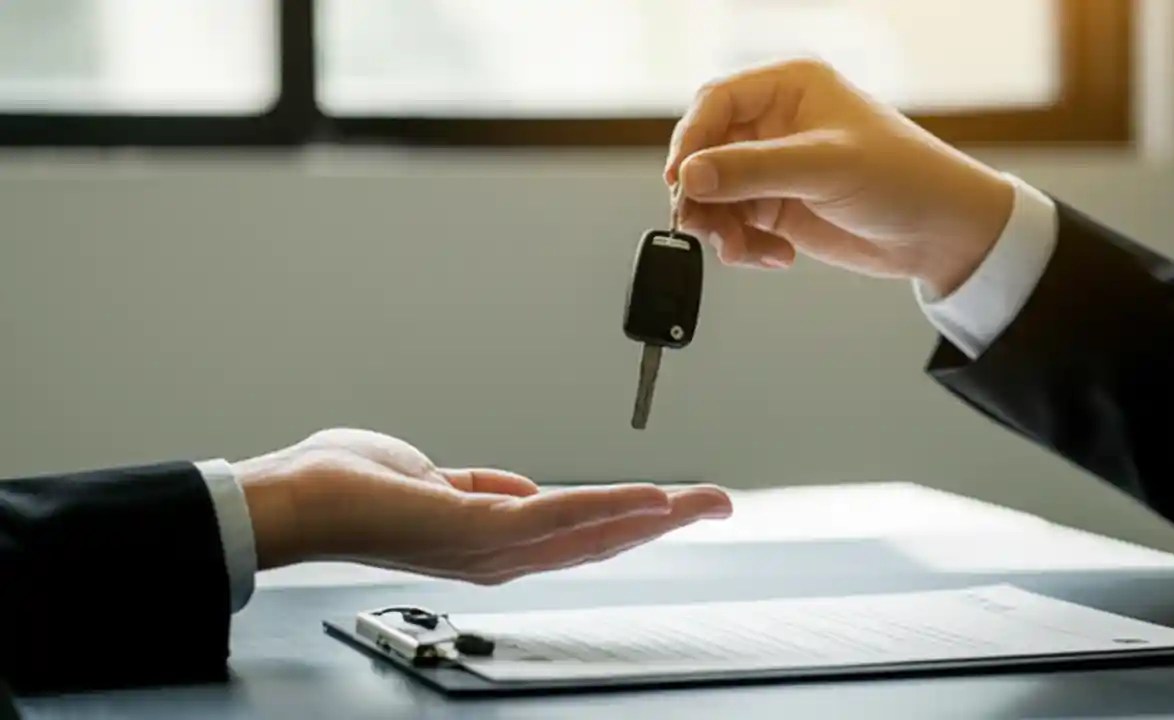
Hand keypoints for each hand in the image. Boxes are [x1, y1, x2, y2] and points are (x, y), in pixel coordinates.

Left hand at [233, 428, 731, 584]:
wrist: (295, 500)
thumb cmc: (349, 488)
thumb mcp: (435, 478)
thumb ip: (486, 486)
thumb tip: (528, 488)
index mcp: (494, 541)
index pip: (578, 533)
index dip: (631, 519)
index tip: (676, 503)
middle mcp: (500, 555)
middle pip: (600, 539)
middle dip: (663, 521)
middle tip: (718, 504)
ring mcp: (492, 548)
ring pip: (591, 533)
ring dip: (652, 516)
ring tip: (701, 501)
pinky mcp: (479, 530)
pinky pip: (559, 517)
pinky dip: (609, 509)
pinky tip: (646, 500)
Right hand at [666, 58, 1014, 295]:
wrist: (942, 233)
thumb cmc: (904, 177)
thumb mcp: (824, 166)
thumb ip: (752, 171)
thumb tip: (690, 177)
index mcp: (788, 88)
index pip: (715, 102)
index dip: (691, 140)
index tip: (681, 180)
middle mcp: (775, 124)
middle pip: (706, 152)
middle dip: (702, 193)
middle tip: (701, 224)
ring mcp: (774, 169)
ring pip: (715, 195)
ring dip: (720, 227)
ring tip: (743, 250)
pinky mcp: (778, 208)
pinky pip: (735, 225)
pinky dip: (743, 246)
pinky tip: (775, 256)